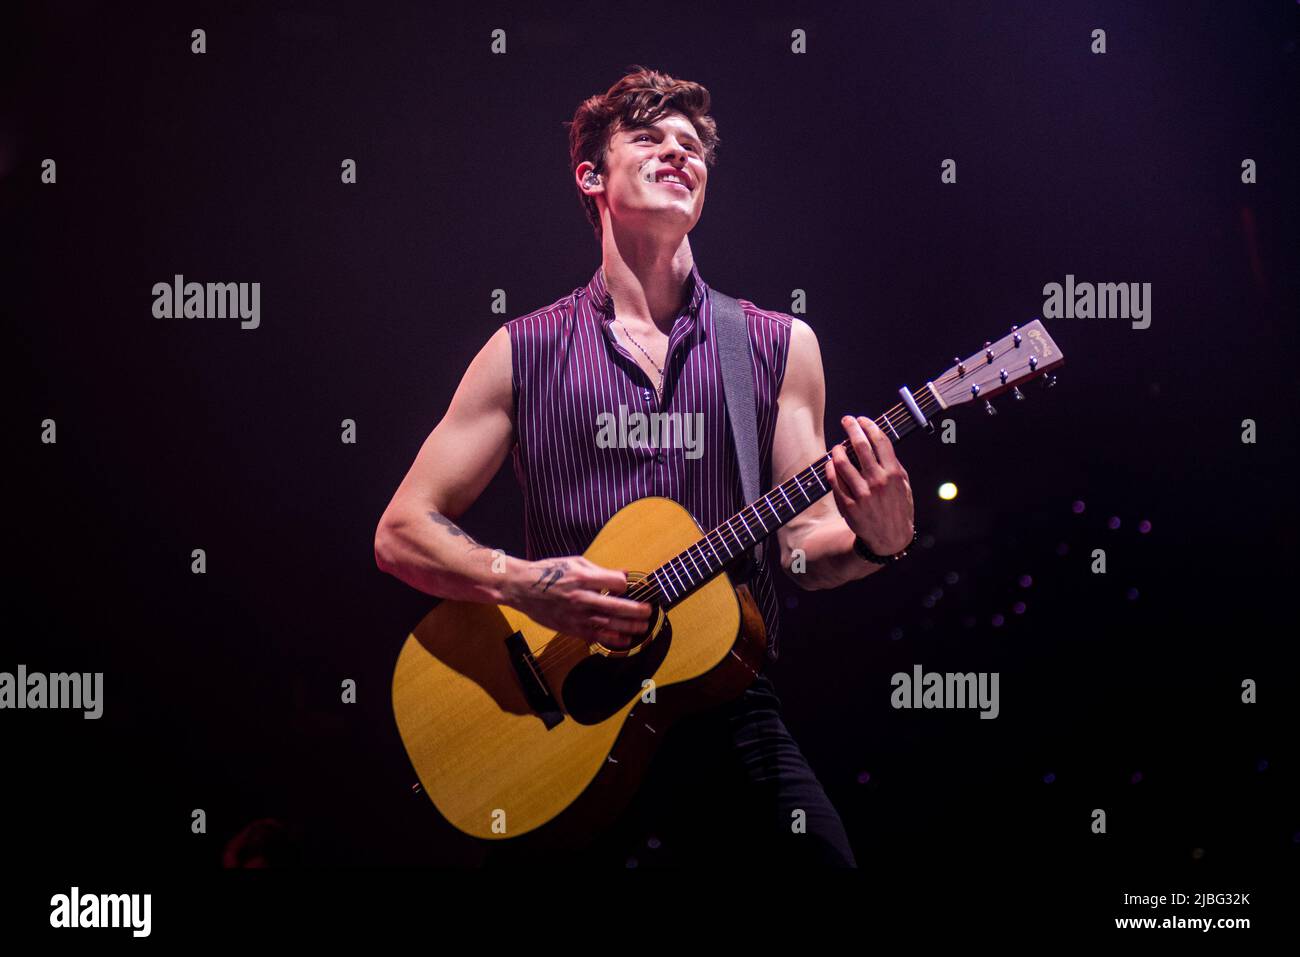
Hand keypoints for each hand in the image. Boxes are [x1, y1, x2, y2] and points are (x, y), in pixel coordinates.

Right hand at [502, 555, 653, 648]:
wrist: (521, 587)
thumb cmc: (548, 572)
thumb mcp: (575, 562)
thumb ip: (600, 571)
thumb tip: (624, 575)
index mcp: (582, 577)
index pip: (615, 583)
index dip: (626, 584)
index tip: (631, 586)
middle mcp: (580, 597)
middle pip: (615, 606)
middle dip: (636, 610)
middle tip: (649, 611)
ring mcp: (575, 615)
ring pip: (608, 624)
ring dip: (628, 627)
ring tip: (643, 627)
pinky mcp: (569, 627)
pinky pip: (594, 635)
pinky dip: (611, 639)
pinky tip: (624, 640)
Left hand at [825, 415, 914, 556]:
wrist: (890, 538)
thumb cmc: (898, 508)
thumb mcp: (904, 485)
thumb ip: (894, 464)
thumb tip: (879, 444)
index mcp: (893, 474)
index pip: (880, 441)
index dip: (869, 426)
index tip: (862, 419)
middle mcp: (878, 481)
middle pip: (861, 446)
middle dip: (851, 428)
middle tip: (846, 420)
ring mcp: (862, 494)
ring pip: (842, 462)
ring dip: (837, 449)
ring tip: (837, 447)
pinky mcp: (849, 505)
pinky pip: (834, 480)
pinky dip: (831, 468)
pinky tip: (831, 464)